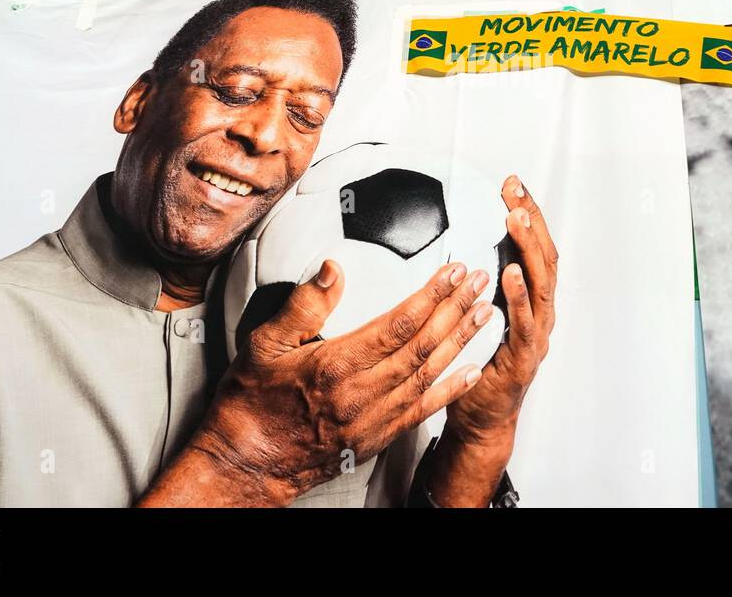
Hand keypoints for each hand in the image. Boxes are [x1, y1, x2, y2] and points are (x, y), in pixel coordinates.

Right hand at [191, 259, 493, 503]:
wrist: (248, 462)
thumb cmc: (252, 403)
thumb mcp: (262, 344)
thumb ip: (302, 305)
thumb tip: (332, 269)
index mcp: (335, 365)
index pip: (398, 323)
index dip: (432, 295)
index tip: (453, 272)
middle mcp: (360, 394)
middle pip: (422, 345)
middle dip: (456, 309)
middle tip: (480, 283)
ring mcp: (373, 419)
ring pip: (429, 374)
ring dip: (461, 341)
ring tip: (484, 314)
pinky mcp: (377, 438)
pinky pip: (423, 411)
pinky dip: (451, 390)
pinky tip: (471, 371)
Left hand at [443, 176, 557, 446]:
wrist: (482, 420)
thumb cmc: (479, 367)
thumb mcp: (480, 314)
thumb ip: (482, 283)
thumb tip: (466, 244)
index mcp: (531, 301)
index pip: (535, 249)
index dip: (528, 216)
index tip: (513, 186)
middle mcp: (541, 314)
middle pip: (544, 258)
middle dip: (532, 221)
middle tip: (516, 192)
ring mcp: (536, 336)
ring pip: (541, 284)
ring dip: (529, 248)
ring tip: (516, 219)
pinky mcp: (523, 358)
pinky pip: (525, 323)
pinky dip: (519, 295)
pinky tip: (510, 272)